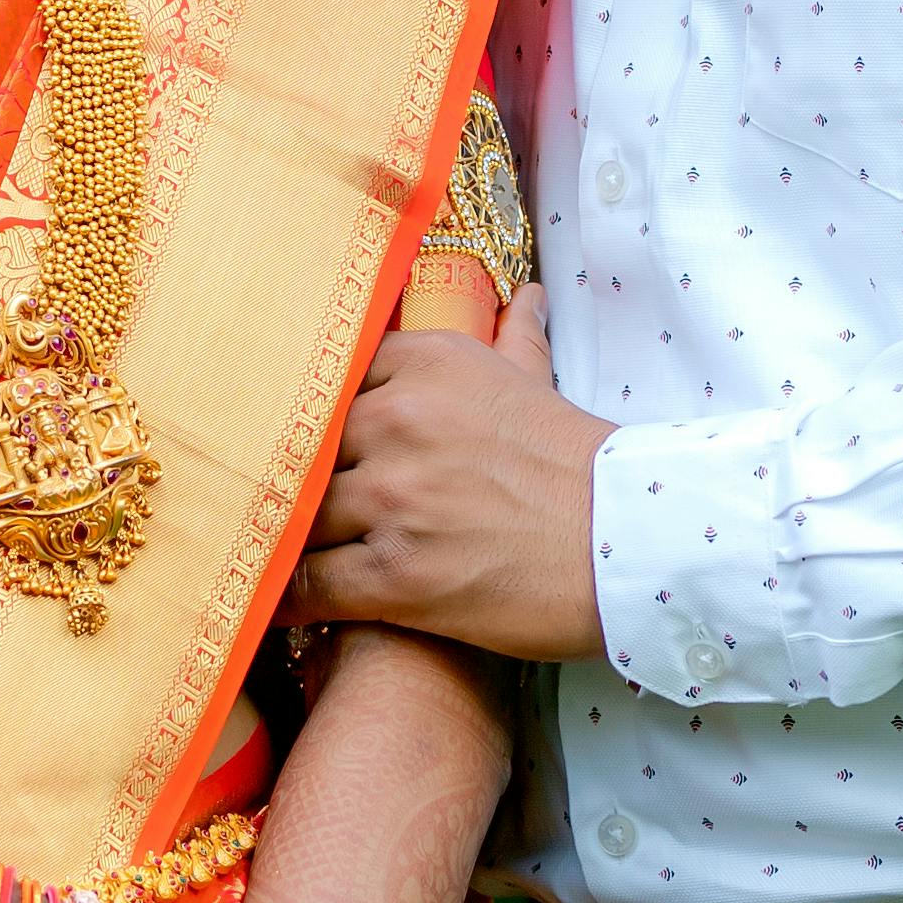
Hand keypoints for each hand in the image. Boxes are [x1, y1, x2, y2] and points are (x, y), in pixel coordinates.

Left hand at [289, 314, 609, 661]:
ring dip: (288, 541)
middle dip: (291, 481)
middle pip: (304, 448)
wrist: (633, 548)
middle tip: (271, 502)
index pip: (329, 381)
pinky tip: (276, 604)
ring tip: (269, 555)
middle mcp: (401, 419)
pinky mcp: (396, 575)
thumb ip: (514, 340)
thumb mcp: (540, 384)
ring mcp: (395, 497)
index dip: (309, 421)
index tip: (292, 441)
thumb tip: (525, 298)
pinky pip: (312, 585)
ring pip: (300, 518)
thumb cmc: (583, 471)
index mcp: (428, 363)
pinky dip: (289, 598)